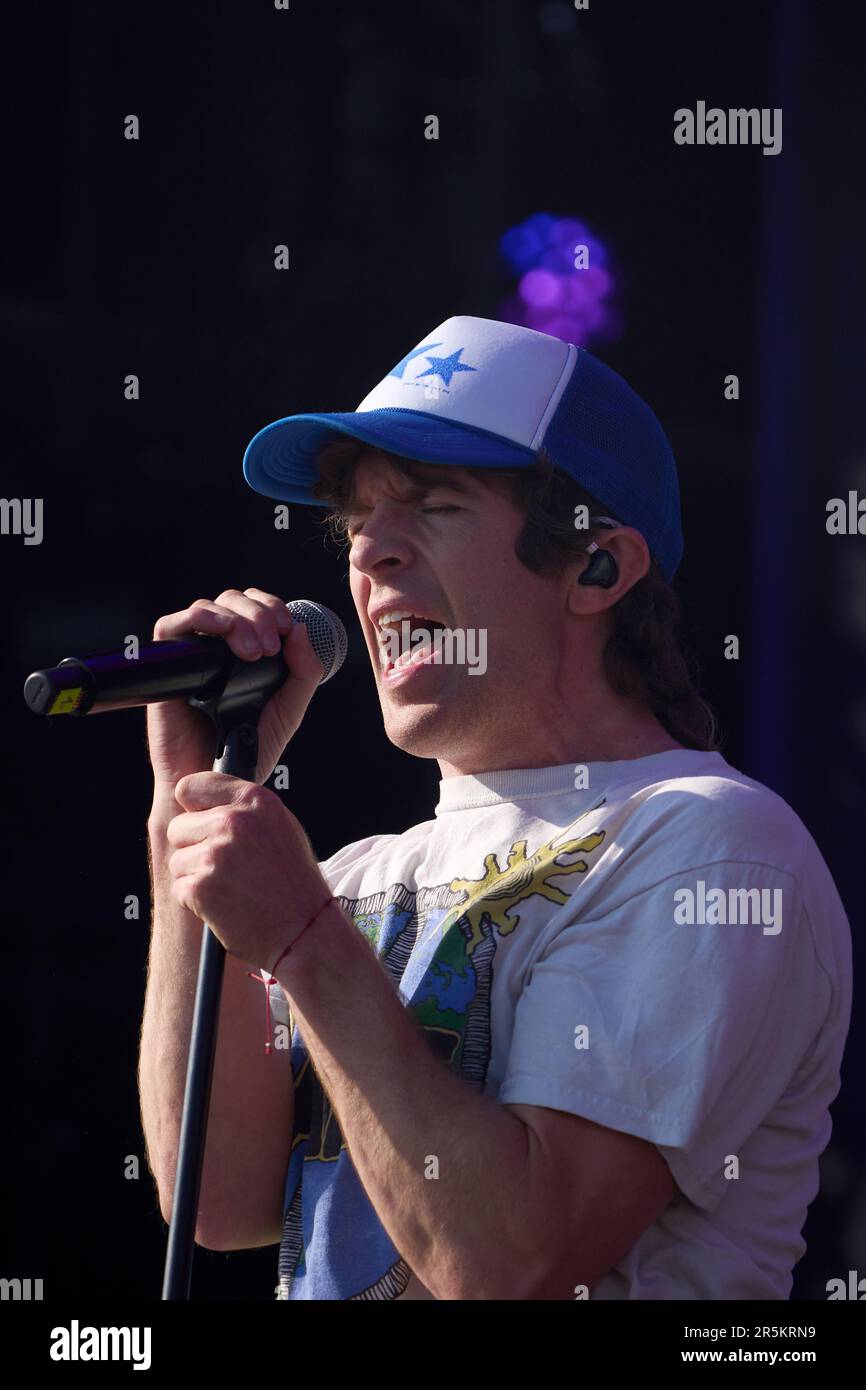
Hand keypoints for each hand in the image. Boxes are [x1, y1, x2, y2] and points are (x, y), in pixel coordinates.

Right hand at [147, 588, 323, 797]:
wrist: (219, 781)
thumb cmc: (250, 746)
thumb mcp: (289, 707)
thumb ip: (303, 671)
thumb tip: (300, 629)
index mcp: (247, 651)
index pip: (257, 608)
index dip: (273, 607)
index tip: (287, 629)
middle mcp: (219, 648)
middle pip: (234, 601)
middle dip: (259, 613)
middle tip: (270, 647)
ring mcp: (193, 655)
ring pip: (208, 607)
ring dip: (236, 618)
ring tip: (254, 652)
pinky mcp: (168, 667)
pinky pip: (171, 626)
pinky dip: (200, 618)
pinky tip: (224, 634)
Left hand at [167, 771, 331, 972]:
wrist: (305, 931)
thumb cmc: (294, 881)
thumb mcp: (280, 827)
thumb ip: (243, 809)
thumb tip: (201, 801)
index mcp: (255, 801)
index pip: (191, 786)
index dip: (193, 808)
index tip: (201, 821)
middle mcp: (234, 822)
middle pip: (178, 826)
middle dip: (194, 847)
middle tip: (225, 867)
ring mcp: (215, 856)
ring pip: (177, 860)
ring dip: (196, 876)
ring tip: (231, 888)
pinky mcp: (200, 888)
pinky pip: (179, 887)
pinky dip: (196, 901)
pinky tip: (225, 905)